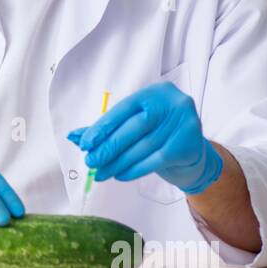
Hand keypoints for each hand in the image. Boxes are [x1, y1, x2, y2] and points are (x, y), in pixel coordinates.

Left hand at [67, 82, 222, 194]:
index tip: (84, 143)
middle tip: (91, 161)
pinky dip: (135, 169)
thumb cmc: (158, 134)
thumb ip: (107, 128)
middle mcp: (173, 103)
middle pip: (134, 127)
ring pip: (144, 146)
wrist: (194, 154)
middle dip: (109, 146)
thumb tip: (72, 136)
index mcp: (157, 92)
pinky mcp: (188, 145)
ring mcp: (184, 123)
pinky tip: (120, 175)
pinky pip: (156, 159)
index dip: (102, 127)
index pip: (124, 109)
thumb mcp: (134, 125)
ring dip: (119, 162)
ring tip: (101, 173)